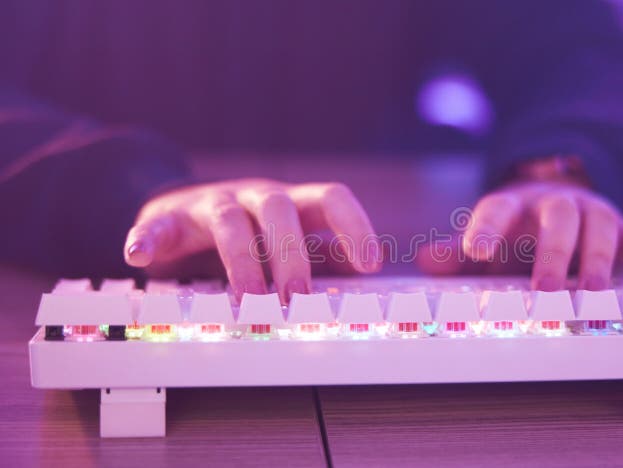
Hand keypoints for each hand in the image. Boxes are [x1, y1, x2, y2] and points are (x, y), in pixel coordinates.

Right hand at [124, 179, 380, 301]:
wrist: (183, 212)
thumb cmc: (249, 235)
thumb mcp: (291, 243)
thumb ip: (324, 259)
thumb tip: (362, 285)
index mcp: (292, 203)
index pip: (330, 199)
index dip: (353, 226)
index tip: (370, 263)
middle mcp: (255, 198)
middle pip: (279, 210)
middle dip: (292, 254)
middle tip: (299, 298)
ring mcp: (211, 205)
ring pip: (228, 221)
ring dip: (240, 260)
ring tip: (248, 299)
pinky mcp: (169, 220)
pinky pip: (157, 226)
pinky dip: (148, 240)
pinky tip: (140, 257)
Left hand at [417, 180, 622, 290]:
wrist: (560, 205)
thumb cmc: (518, 233)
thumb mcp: (485, 239)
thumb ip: (456, 252)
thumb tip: (425, 261)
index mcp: (515, 205)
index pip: (496, 210)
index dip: (486, 229)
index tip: (475, 251)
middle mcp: (556, 205)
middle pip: (557, 218)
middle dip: (552, 252)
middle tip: (545, 289)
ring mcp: (594, 214)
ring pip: (599, 226)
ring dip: (596, 259)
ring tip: (591, 293)